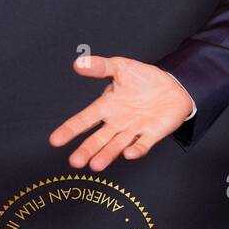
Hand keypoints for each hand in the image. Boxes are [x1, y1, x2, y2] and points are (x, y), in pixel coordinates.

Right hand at [49, 55, 193, 170]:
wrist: (174, 85)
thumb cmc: (144, 78)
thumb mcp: (121, 67)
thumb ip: (100, 67)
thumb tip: (79, 62)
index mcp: (107, 106)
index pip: (85, 119)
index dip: (70, 129)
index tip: (55, 140)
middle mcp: (117, 122)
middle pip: (99, 138)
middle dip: (87, 150)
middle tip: (75, 162)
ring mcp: (135, 130)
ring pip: (118, 145)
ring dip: (107, 155)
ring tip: (96, 165)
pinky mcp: (153, 134)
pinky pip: (143, 144)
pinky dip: (136, 150)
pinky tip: (129, 154)